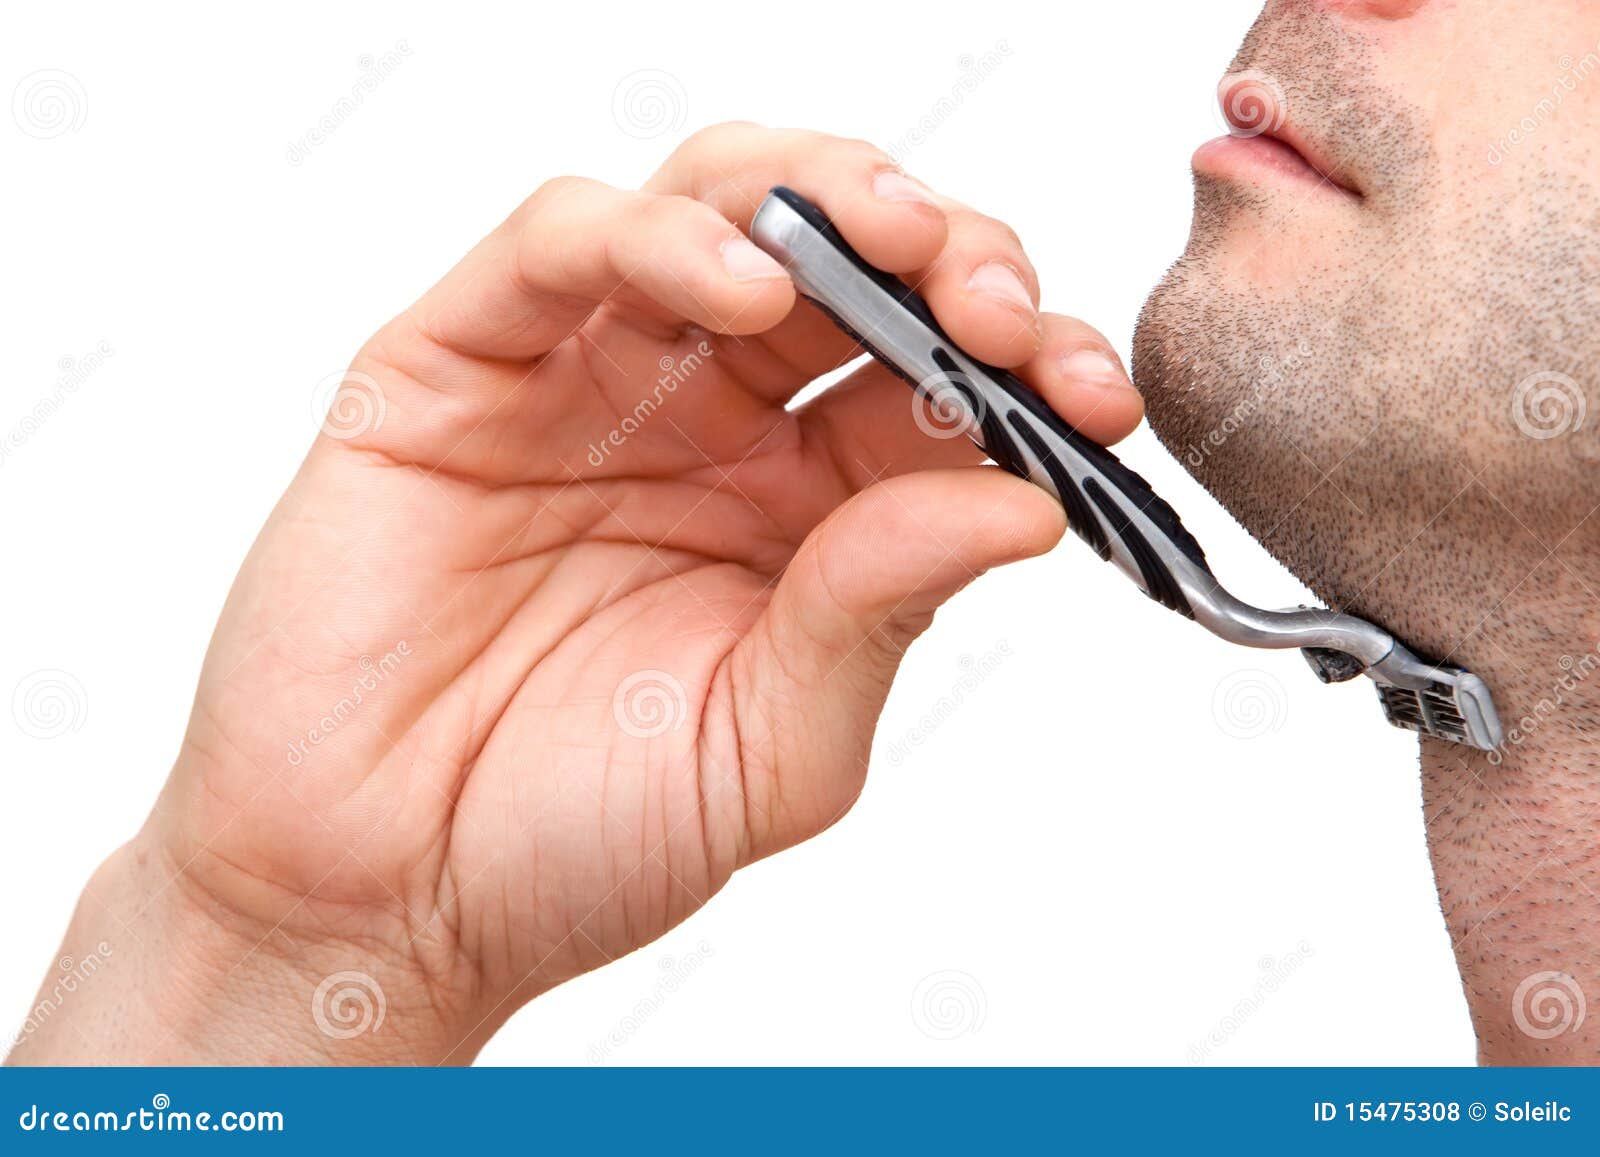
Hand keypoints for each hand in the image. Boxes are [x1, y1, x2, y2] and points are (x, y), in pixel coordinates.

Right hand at [10, 123, 1141, 1064]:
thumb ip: (882, 612)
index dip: (1029, 364)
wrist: (375, 895)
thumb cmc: (570, 837)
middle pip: (855, 264)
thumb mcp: (769, 749)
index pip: (940, 380)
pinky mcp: (461, 362)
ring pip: (722, 204)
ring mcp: (588, 380)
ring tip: (899, 249)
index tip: (1095, 395)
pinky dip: (662, 236)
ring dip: (828, 198)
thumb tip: (1024, 503)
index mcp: (803, 509)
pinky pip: (566, 242)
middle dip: (951, 256)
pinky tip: (745, 290)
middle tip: (1003, 305)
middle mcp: (710, 423)